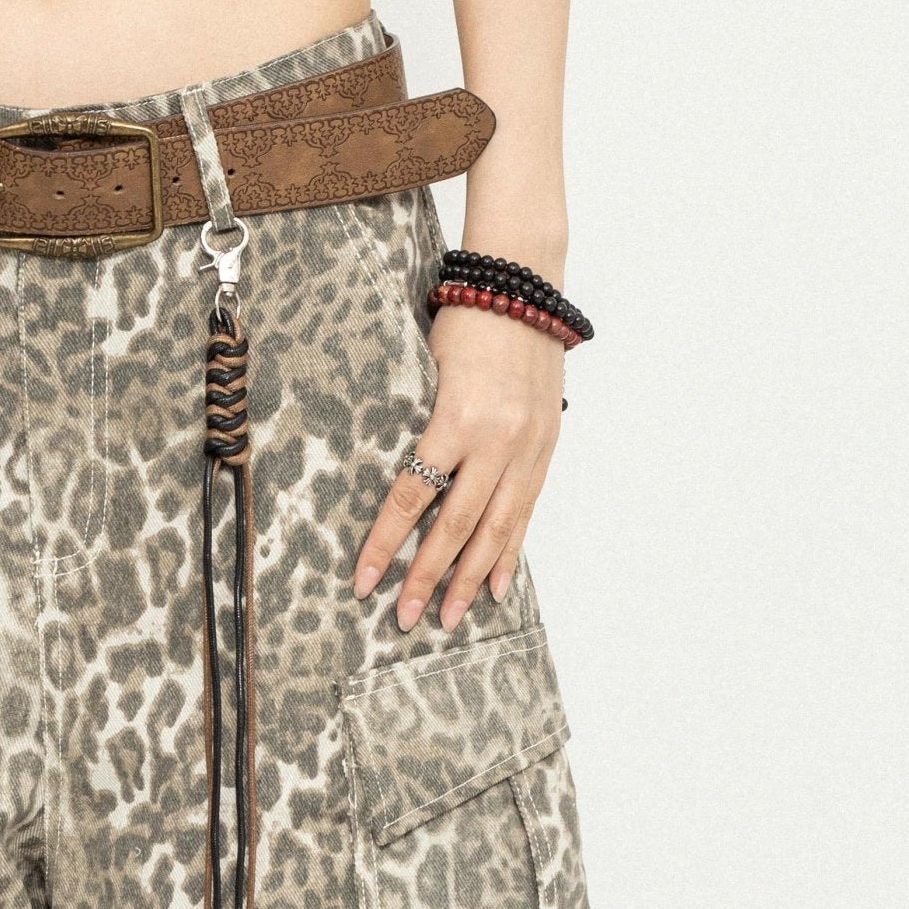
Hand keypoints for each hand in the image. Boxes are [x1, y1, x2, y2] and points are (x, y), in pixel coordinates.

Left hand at [353, 302, 563, 628]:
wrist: (524, 289)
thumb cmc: (464, 323)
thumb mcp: (425, 370)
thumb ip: (414, 427)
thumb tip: (387, 481)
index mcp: (456, 419)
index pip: (412, 497)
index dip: (385, 544)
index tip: (364, 582)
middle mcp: (496, 441)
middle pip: (455, 526)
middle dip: (427, 578)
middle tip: (405, 619)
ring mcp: (526, 448)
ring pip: (495, 529)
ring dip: (469, 579)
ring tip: (450, 618)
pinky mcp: (545, 449)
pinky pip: (525, 512)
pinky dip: (508, 553)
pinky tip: (494, 586)